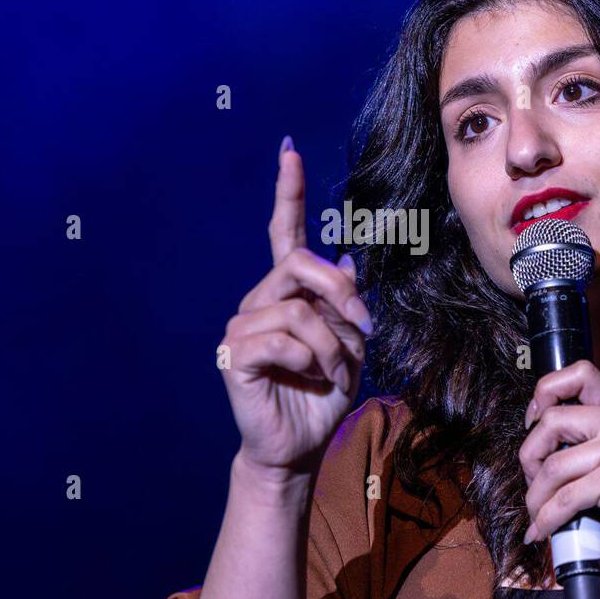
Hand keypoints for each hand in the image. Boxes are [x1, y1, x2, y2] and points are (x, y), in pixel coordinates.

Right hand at [220, 137, 372, 479]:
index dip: (287, 192)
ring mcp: (243, 325)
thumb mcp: (350, 346)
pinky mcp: (235, 354)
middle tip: (364, 326)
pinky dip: (311, 360)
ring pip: (299, 309)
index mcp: (288, 293)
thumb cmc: (323, 396)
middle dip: (340, 291)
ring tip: (334, 372)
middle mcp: (260, 300)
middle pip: (299, 262)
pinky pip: (283, 339)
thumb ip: (345, 305)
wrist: (299, 447)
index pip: (284, 233)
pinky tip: (311, 379)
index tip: (289, 151)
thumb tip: (345, 259)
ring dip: (333, 344)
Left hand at [518, 360, 599, 586]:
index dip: (546, 391)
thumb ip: (585, 440)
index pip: (580, 373)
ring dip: (535, 497)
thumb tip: (532, 431)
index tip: (533, 422)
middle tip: (534, 485)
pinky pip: (563, 497)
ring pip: (551, 464)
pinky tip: (543, 531)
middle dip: (530, 457)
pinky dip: (546, 519)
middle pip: (551, 420)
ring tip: (538, 516)